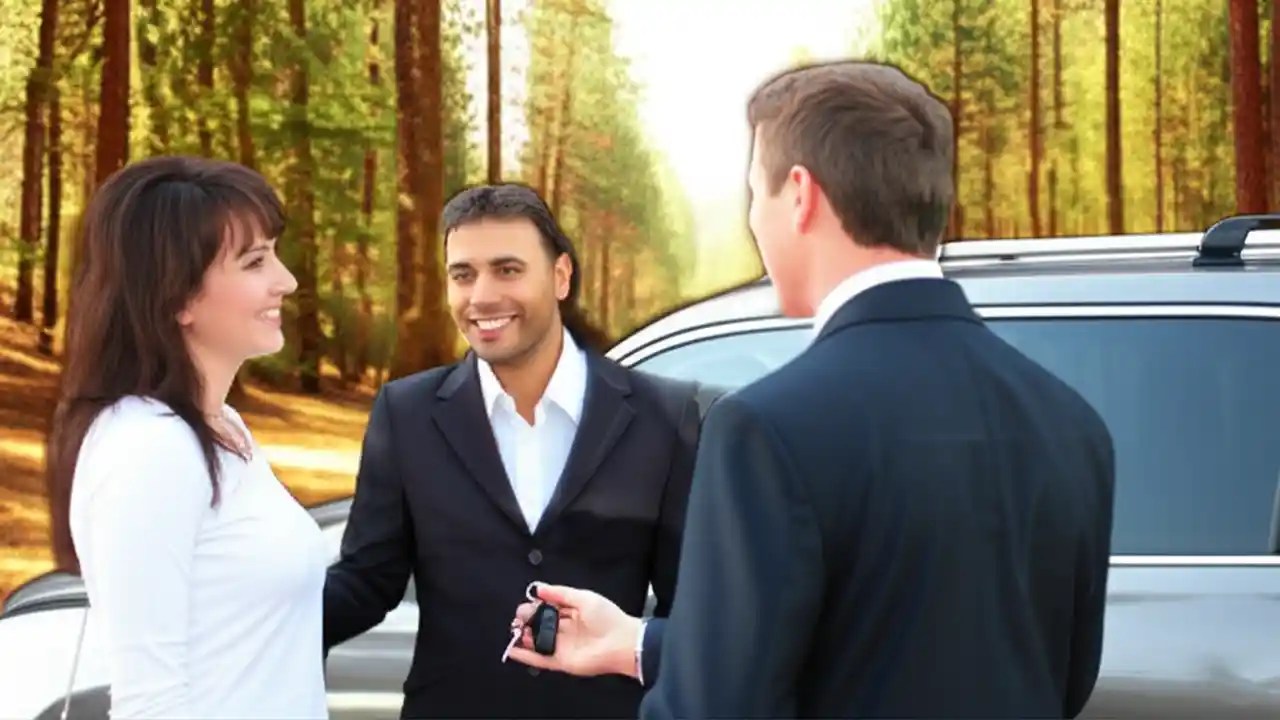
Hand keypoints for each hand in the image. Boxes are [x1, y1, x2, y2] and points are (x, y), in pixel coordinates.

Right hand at [505, 583, 641, 678]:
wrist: (622, 643)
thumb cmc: (608, 618)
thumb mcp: (584, 597)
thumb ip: (560, 593)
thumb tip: (538, 588)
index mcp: (572, 612)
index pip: (548, 608)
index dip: (535, 606)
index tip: (527, 603)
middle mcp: (566, 629)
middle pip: (539, 624)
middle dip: (527, 620)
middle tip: (518, 618)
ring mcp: (562, 646)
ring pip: (537, 641)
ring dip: (523, 636)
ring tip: (515, 630)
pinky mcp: (561, 661)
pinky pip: (539, 659)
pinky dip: (525, 656)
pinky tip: (512, 650)